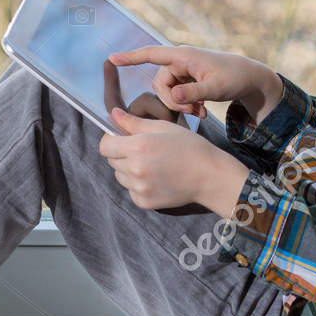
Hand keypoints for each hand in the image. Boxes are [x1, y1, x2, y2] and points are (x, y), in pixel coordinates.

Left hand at [97, 105, 248, 213]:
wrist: (211, 176)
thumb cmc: (190, 147)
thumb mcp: (162, 128)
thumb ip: (133, 122)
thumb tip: (112, 113)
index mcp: (137, 147)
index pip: (105, 146)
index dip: (112, 140)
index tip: (122, 139)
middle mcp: (135, 169)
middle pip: (111, 161)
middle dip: (121, 154)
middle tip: (143, 151)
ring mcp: (139, 188)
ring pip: (120, 176)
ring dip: (129, 170)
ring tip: (152, 165)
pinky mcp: (144, 202)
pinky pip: (131, 191)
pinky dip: (138, 185)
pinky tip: (157, 179)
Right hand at [105, 44, 282, 122]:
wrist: (251, 79)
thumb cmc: (235, 78)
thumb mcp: (216, 88)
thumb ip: (193, 93)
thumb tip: (173, 97)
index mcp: (184, 56)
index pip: (151, 54)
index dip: (130, 57)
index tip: (112, 58)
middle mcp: (180, 61)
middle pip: (160, 83)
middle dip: (172, 101)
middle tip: (192, 112)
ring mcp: (184, 71)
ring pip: (168, 92)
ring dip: (181, 105)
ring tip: (199, 112)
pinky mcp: (188, 80)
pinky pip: (178, 94)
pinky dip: (187, 104)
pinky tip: (201, 111)